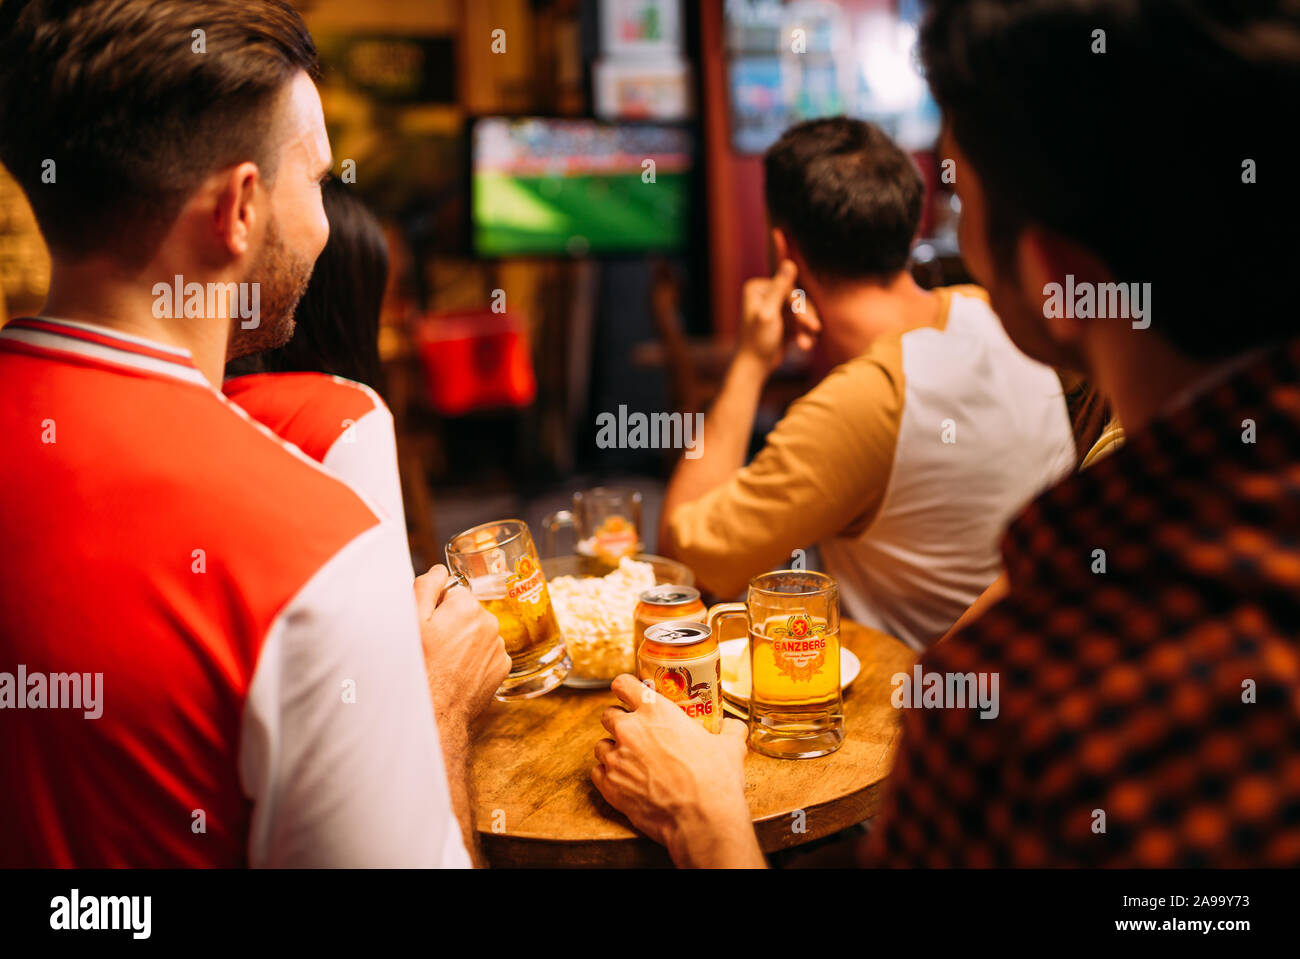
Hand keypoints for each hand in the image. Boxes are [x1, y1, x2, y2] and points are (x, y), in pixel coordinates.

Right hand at [414, 565, 510, 732]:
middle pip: (468, 612)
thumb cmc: (419, 665)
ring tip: (446, 662)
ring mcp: (499, 645)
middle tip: (435, 646)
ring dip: (466, 642)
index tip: (429, 626)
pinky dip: (477, 659)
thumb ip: (426, 586)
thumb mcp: (411, 621)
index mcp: (466, 605)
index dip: (437, 609)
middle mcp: (489, 621)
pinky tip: (460, 672)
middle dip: (454, 623)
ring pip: (480, 633)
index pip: (453, 593)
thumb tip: (440, 570)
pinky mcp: (503, 667)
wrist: (436, 711)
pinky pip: (489, 653)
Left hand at [591, 675, 762, 867]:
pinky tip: (625, 780)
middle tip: (635, 732)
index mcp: (655, 711)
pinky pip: (597, 773)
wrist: (701, 819)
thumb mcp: (730, 747)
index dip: (626, 688)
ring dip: (613, 749)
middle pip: (608, 714)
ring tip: (630, 760)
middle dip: (619, 720)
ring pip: (601, 745)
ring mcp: (616, 758)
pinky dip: (608, 775)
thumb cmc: (714, 779)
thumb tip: (735, 727)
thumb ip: (730, 730)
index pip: (623, 684)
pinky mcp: (610, 786)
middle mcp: (630, 730)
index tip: (630, 694)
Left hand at [738, 260, 821, 372]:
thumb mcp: (768, 313)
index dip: (799, 304)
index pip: (788, 288)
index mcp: (758, 288)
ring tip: (806, 344)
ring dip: (806, 327)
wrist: (755, 367)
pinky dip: (804, 333)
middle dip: (805, 317)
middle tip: (814, 330)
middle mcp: (767, 294)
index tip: (807, 321)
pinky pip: (802, 321)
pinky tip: (805, 345)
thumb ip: (779, 288)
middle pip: (797, 298)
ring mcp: (777, 306)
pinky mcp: (785, 320)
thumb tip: (789, 263)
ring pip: (803, 310)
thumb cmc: (757, 341)